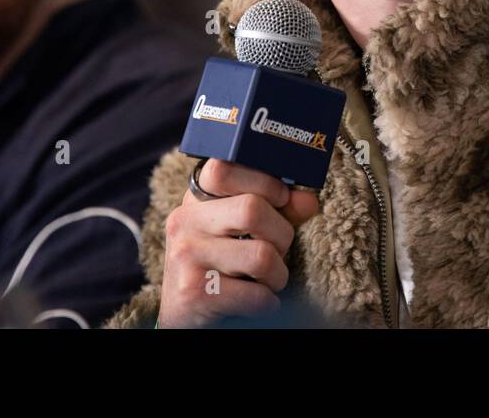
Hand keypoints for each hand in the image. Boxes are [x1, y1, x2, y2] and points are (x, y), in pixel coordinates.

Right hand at [156, 159, 318, 327]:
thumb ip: (276, 211)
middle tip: (277, 250)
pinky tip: (255, 302)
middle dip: (282, 234)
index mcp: (195, 201)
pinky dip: (267, 303)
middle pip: (252, 209)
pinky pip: (256, 295)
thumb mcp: (240, 232)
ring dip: (277, 274)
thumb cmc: (219, 268)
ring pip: (261, 255)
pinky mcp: (194, 293)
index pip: (224, 169)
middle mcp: (185, 222)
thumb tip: (307, 200)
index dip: (264, 181)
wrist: (181, 319)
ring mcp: (187, 257)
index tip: (281, 199)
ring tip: (266, 280)